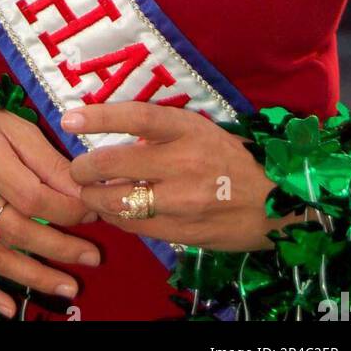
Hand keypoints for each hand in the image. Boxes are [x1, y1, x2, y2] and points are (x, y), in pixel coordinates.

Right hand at [0, 99, 100, 317]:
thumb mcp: (20, 129)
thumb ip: (50, 163)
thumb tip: (83, 194)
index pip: (31, 196)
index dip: (66, 211)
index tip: (92, 214)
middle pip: (16, 229)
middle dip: (59, 247)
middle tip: (92, 257)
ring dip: (33, 276)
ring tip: (68, 287)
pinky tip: (8, 307)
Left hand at [62, 102, 297, 251]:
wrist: (281, 203)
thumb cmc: (235, 160)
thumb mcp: (202, 132)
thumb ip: (163, 134)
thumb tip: (121, 139)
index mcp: (189, 130)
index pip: (136, 117)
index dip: (99, 117)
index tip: (69, 118)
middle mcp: (184, 164)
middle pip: (115, 164)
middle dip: (84, 169)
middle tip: (76, 170)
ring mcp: (184, 202)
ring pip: (119, 203)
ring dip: (95, 200)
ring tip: (90, 194)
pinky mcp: (184, 233)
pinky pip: (136, 227)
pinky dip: (118, 219)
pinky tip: (115, 213)